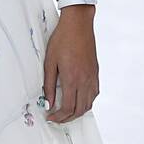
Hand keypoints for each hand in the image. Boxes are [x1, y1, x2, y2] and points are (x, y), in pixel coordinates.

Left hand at [43, 5, 98, 121]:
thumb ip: (48, 85)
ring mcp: (92, 77)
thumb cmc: (62, 40)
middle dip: (67, 118)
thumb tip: (48, 102)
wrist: (78, 25)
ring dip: (77, 112)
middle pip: (79, 110)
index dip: (58, 117)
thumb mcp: (49, 62)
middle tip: (57, 118)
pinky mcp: (95, 73)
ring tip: (66, 112)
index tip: (50, 117)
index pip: (67, 108)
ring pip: (88, 104)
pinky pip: (94, 94)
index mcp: (72, 79)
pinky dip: (86, 102)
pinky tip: (78, 100)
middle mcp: (85, 80)